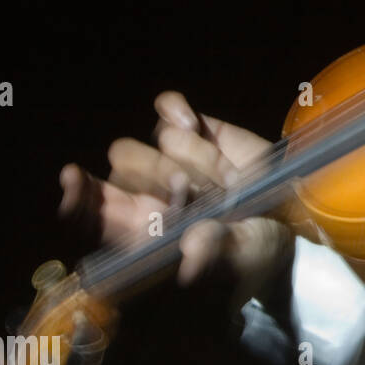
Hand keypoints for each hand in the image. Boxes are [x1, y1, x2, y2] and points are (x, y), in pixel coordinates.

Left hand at [58, 91, 293, 295]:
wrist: (291, 221)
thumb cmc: (255, 252)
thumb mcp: (241, 258)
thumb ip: (216, 252)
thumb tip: (192, 251)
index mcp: (143, 231)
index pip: (91, 212)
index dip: (78, 196)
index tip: (73, 178)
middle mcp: (147, 192)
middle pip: (124, 164)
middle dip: (160, 175)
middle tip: (195, 195)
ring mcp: (168, 158)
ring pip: (157, 139)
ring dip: (197, 158)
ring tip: (230, 183)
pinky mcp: (193, 130)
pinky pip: (166, 107)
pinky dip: (177, 113)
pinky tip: (197, 126)